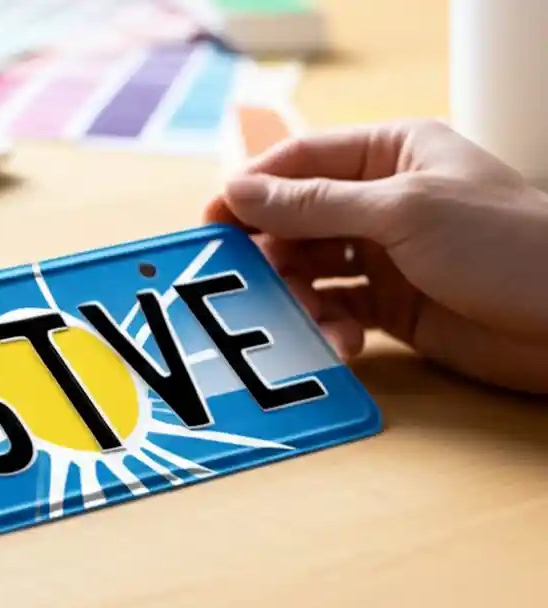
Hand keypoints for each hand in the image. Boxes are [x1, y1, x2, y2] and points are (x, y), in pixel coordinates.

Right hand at [205, 119, 547, 393]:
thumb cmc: (505, 246)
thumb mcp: (402, 213)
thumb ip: (315, 205)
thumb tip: (238, 192)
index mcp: (392, 154)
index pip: (302, 161)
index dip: (252, 188)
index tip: (210, 220)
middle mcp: (384, 200)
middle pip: (297, 218)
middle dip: (272, 251)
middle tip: (245, 281)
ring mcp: (388, 254)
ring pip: (311, 269)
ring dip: (299, 297)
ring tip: (310, 319)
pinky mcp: (394, 306)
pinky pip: (337, 310)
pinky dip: (327, 327)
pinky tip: (341, 344)